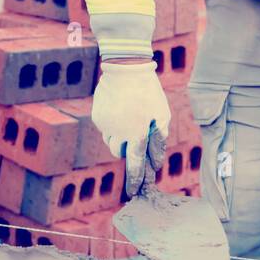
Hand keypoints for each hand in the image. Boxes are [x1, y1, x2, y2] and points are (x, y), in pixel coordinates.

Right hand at [92, 60, 171, 196]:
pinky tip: (120, 108)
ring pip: (110, 140)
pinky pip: (104, 127)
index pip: (136, 163)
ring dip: (118, 137)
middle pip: (118, 153)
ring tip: (128, 118)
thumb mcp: (162, 114)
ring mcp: (105, 124)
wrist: (126, 68)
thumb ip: (159, 136)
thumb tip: (154, 155)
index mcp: (137, 134)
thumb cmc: (149, 92)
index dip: (135, 178)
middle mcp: (118, 133)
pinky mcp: (97, 115)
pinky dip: (112, 124)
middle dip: (126, 150)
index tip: (134, 190)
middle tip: (134, 137)